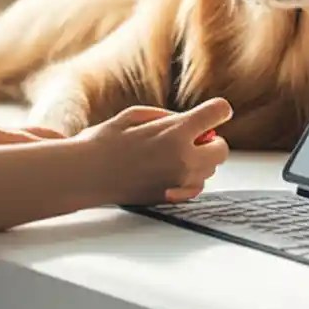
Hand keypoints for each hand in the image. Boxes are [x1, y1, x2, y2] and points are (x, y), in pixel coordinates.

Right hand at [78, 98, 232, 205]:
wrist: (86, 176)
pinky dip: (189, 178)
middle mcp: (184, 158)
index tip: (212, 113)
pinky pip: (197, 186)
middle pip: (222, 148)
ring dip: (199, 160)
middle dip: (211, 141)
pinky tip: (167, 172)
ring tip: (171, 155)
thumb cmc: (104, 142)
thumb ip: (168, 117)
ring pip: (210, 169)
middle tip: (191, 138)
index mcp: (175, 132)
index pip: (219, 112)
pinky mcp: (174, 198)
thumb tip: (190, 121)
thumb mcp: (134, 115)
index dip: (217, 110)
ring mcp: (180, 181)